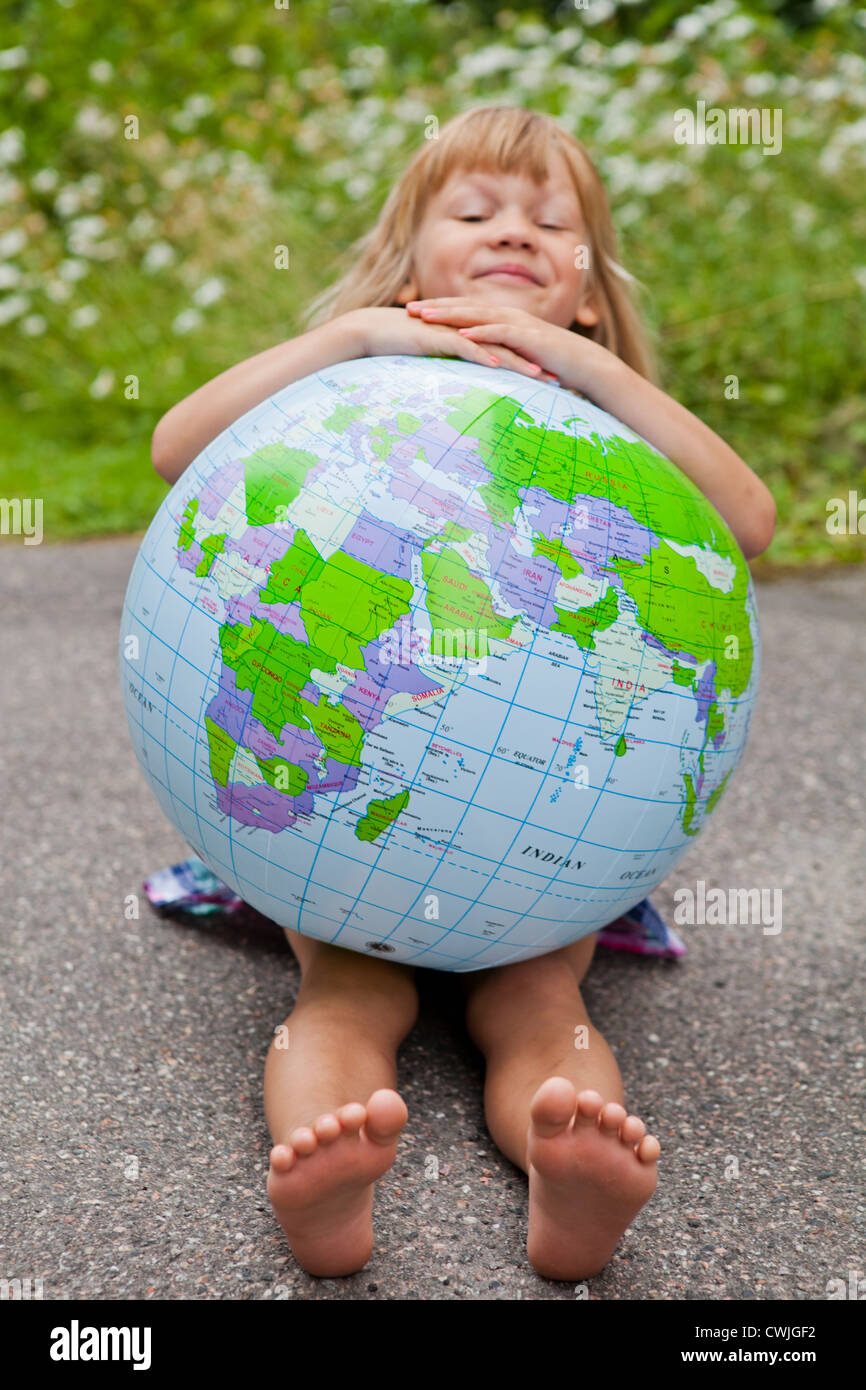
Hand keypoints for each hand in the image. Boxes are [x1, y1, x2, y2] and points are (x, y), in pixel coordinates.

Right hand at [340, 306, 558, 381]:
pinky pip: (465, 347)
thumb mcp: (434, 365)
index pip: (505, 350)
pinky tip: (500, 366)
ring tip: (540, 376)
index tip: (550, 380)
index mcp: (468, 337)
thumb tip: (465, 395)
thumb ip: (453, 373)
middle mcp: (466, 331)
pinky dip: (484, 355)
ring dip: (518, 361)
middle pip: (508, 347)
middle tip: (558, 380)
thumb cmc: (400, 349)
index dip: (528, 364)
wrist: (371, 331)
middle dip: (534, 363)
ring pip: (493, 346)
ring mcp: (453, 332)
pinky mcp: (438, 336)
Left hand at [405, 298, 605, 392]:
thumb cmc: (554, 366)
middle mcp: (509, 317)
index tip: (414, 311)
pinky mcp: (530, 338)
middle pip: (466, 307)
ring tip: (426, 316)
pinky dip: (481, 331)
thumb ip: (498, 356)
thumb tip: (477, 367)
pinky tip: (461, 333)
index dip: (439, 309)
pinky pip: (501, 332)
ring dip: (451, 314)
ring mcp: (519, 325)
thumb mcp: (519, 359)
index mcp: (504, 320)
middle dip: (436, 306)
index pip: (466, 311)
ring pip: (479, 315)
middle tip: (408, 308)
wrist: (587, 366)